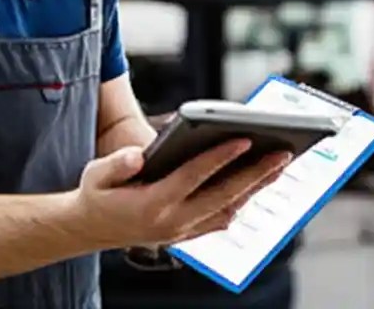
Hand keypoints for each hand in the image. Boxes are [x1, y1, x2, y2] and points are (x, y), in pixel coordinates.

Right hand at [70, 140, 290, 249]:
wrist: (91, 229)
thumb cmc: (97, 194)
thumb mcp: (96, 174)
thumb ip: (116, 164)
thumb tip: (138, 156)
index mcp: (152, 204)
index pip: (194, 177)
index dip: (220, 157)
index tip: (244, 138)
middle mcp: (172, 222)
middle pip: (223, 195)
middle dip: (254, 173)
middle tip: (282, 152)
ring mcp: (182, 231)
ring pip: (228, 209)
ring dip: (255, 188)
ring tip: (278, 164)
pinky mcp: (187, 234)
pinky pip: (222, 220)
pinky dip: (242, 201)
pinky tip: (256, 184)